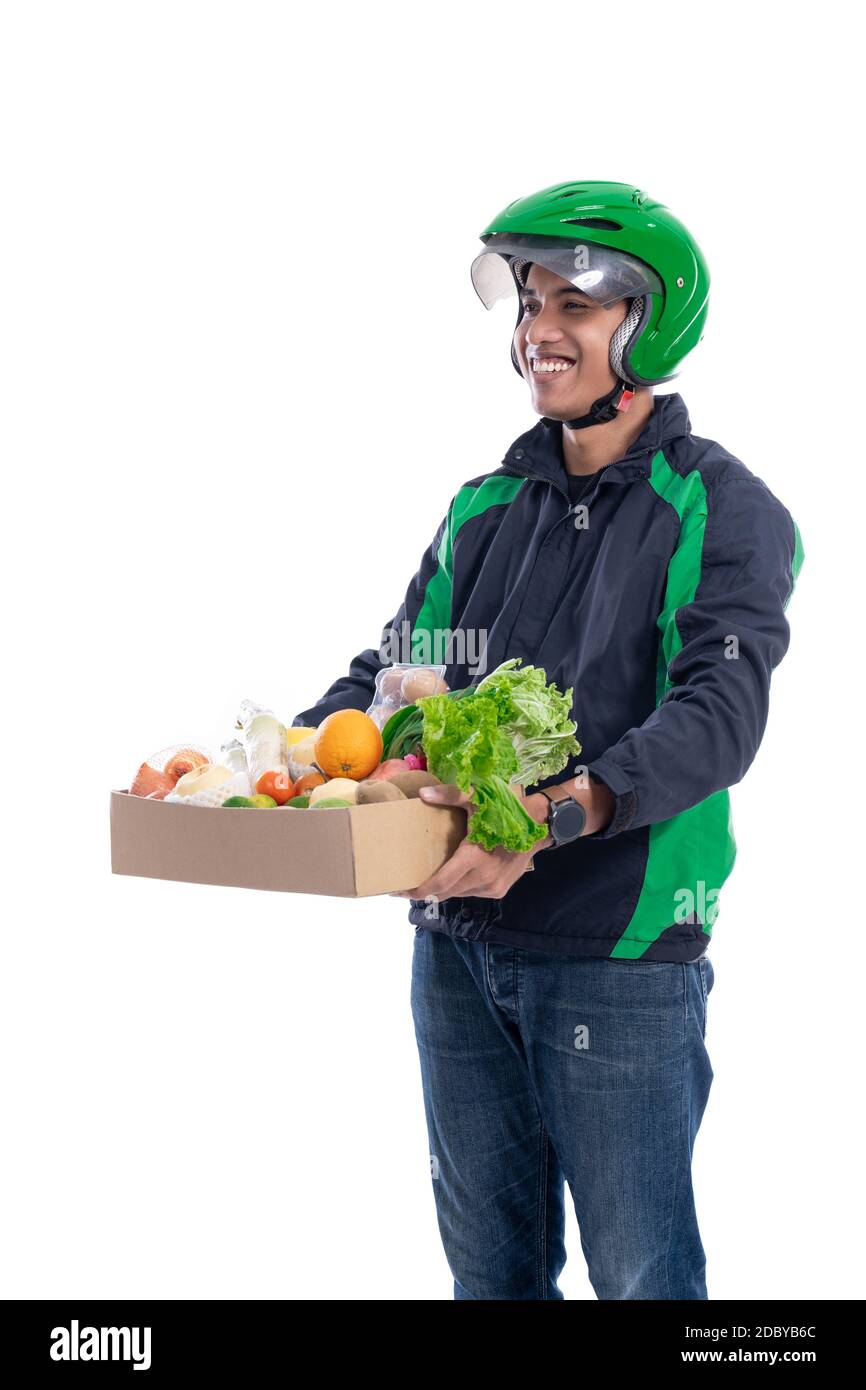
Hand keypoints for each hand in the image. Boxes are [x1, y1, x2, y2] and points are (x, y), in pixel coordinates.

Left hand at [389, 783, 547, 901]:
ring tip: (426, 879)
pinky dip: (459, 887)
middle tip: (405, 884)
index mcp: (473, 857)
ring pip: (458, 894)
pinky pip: (471, 892)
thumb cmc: (506, 809)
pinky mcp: (499, 890)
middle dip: (424, 892)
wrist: (539, 824)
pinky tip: (451, 876)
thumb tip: (423, 794)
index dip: (417, 891)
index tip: (398, 892)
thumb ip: (449, 795)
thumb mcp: (477, 798)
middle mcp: (482, 878)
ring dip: (442, 889)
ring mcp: (492, 887)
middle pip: (445, 893)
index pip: (439, 884)